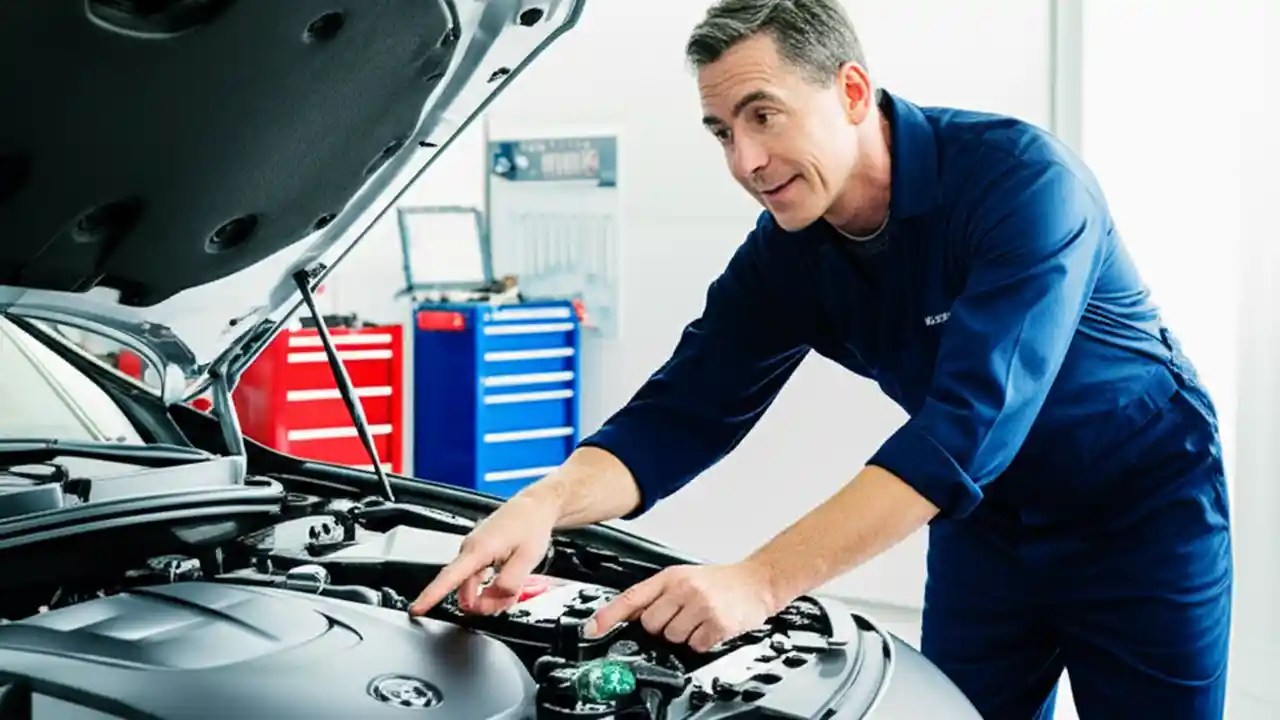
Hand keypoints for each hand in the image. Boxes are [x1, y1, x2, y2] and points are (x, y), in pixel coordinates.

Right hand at [408, 492, 557, 616]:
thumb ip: (509, 583)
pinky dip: (489, 587)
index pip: (448, 578)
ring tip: (511, 591)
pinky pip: (476, 578)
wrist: (535, 507)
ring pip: (472, 586)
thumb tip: (493, 598)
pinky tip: (503, 585)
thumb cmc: (530, 526)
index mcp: (478, 549)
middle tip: (508, 601)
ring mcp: (473, 551)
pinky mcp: (478, 553)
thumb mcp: (527, 559)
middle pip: (464, 591)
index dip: (430, 596)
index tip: (416, 609)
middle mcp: (470, 550)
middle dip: (484, 604)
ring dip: (488, 596)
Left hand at [584, 562, 780, 652]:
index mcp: (670, 577)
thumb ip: (659, 595)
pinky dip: (702, 642)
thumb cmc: (721, 582)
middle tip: (682, 617)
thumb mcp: (685, 578)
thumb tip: (631, 617)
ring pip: (672, 638)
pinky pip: (696, 646)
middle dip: (662, 628)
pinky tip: (712, 627)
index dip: (608, 615)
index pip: (632, 597)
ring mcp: (700, 605)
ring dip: (684, 636)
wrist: (757, 581)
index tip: (592, 629)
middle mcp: (683, 588)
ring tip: (700, 620)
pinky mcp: (717, 622)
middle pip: (650, 624)